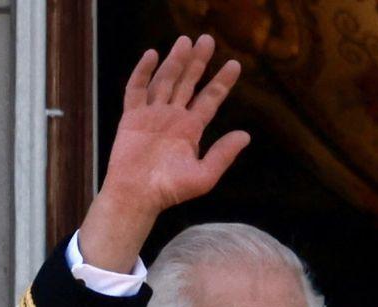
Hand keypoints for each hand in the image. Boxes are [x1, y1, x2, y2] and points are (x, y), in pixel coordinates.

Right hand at [79, 35, 249, 272]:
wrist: (138, 196)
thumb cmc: (170, 190)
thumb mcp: (205, 175)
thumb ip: (223, 154)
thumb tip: (246, 135)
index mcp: (191, 129)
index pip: (210, 99)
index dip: (222, 82)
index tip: (235, 64)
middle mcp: (173, 117)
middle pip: (188, 82)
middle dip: (198, 62)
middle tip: (208, 39)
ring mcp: (152, 115)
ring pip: (165, 81)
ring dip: (175, 61)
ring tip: (185, 41)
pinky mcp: (132, 117)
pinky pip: (137, 90)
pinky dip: (143, 72)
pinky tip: (152, 54)